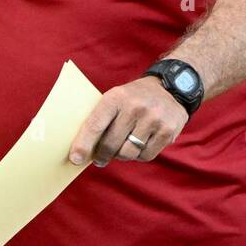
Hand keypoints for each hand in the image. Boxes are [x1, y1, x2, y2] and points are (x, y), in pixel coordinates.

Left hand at [68, 76, 188, 167]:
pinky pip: (145, 156)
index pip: (95, 124)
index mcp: (116, 97)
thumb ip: (101, 118)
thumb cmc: (134, 97)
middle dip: (102, 155)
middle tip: (99, 159)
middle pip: (111, 144)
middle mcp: (135, 107)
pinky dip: (139, 155)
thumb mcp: (116, 96)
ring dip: (121, 155)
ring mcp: (153, 119)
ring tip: (122, 148)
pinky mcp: (167, 131)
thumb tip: (83, 148)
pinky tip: (140, 144)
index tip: (75, 158)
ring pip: (128, 153)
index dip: (83, 144)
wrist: (171, 87)